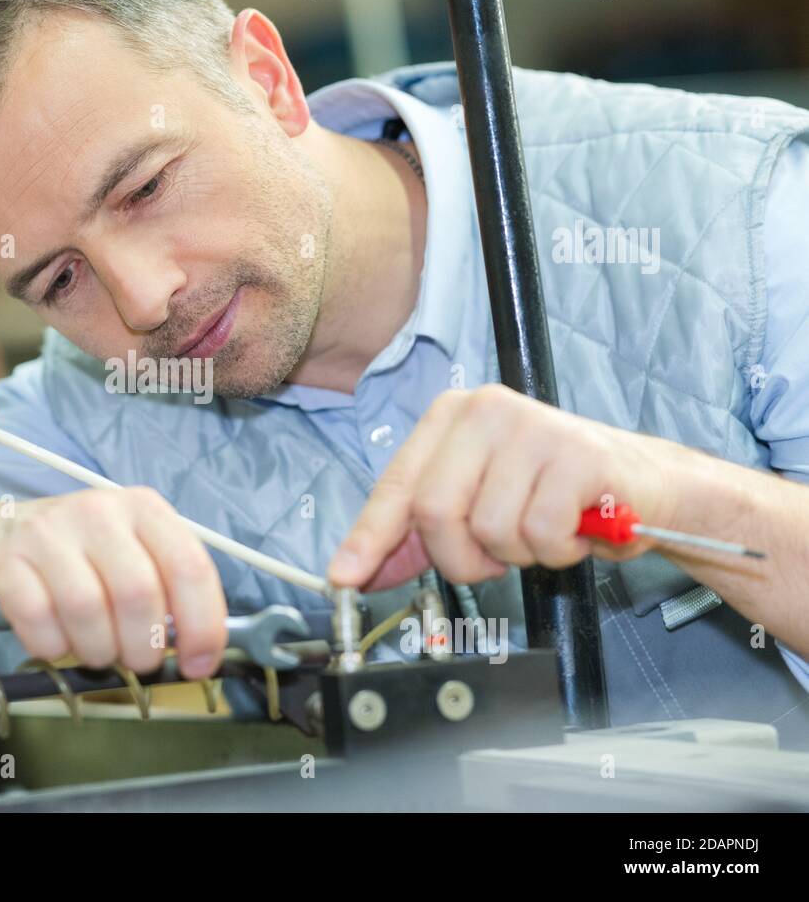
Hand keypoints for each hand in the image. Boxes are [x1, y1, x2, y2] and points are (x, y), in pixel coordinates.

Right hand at [0, 487, 226, 678]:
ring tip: (94, 651)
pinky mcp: (4, 560)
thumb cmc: (79, 552)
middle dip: (143, 647)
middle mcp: (98, 511)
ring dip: (97, 651)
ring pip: (88, 611)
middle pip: (138, 594)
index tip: (198, 664)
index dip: (202, 626)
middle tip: (135, 661)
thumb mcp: (131, 552)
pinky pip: (38, 622)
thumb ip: (169, 590)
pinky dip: (53, 648)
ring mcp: (47, 533)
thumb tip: (201, 652)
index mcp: (143, 508)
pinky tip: (55, 642)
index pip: (189, 567)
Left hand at [328, 385, 675, 589]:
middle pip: (434, 512)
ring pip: (488, 529)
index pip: (396, 486)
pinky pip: (540, 532)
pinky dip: (557, 550)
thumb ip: (416, 536)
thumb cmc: (556, 493)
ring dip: (518, 553)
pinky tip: (574, 528)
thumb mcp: (477, 505)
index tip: (345, 579)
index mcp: (451, 417)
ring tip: (544, 529)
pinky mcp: (577, 455)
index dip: (370, 539)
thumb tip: (356, 572)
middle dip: (461, 557)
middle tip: (494, 558)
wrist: (646, 486)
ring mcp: (532, 427)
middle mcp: (485, 411)